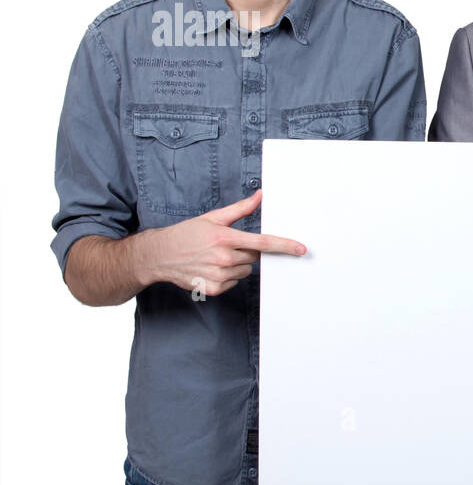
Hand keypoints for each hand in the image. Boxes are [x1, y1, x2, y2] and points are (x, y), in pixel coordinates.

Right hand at [142, 189, 305, 296]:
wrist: (159, 255)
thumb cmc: (186, 234)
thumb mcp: (212, 218)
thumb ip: (239, 209)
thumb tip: (259, 196)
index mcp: (225, 238)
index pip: (262, 243)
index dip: (284, 246)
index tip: (301, 249)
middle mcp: (223, 258)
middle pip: (253, 257)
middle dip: (246, 252)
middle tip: (226, 246)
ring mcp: (218, 275)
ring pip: (245, 271)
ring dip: (237, 265)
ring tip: (215, 257)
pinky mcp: (213, 288)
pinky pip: (233, 283)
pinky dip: (227, 277)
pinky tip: (210, 269)